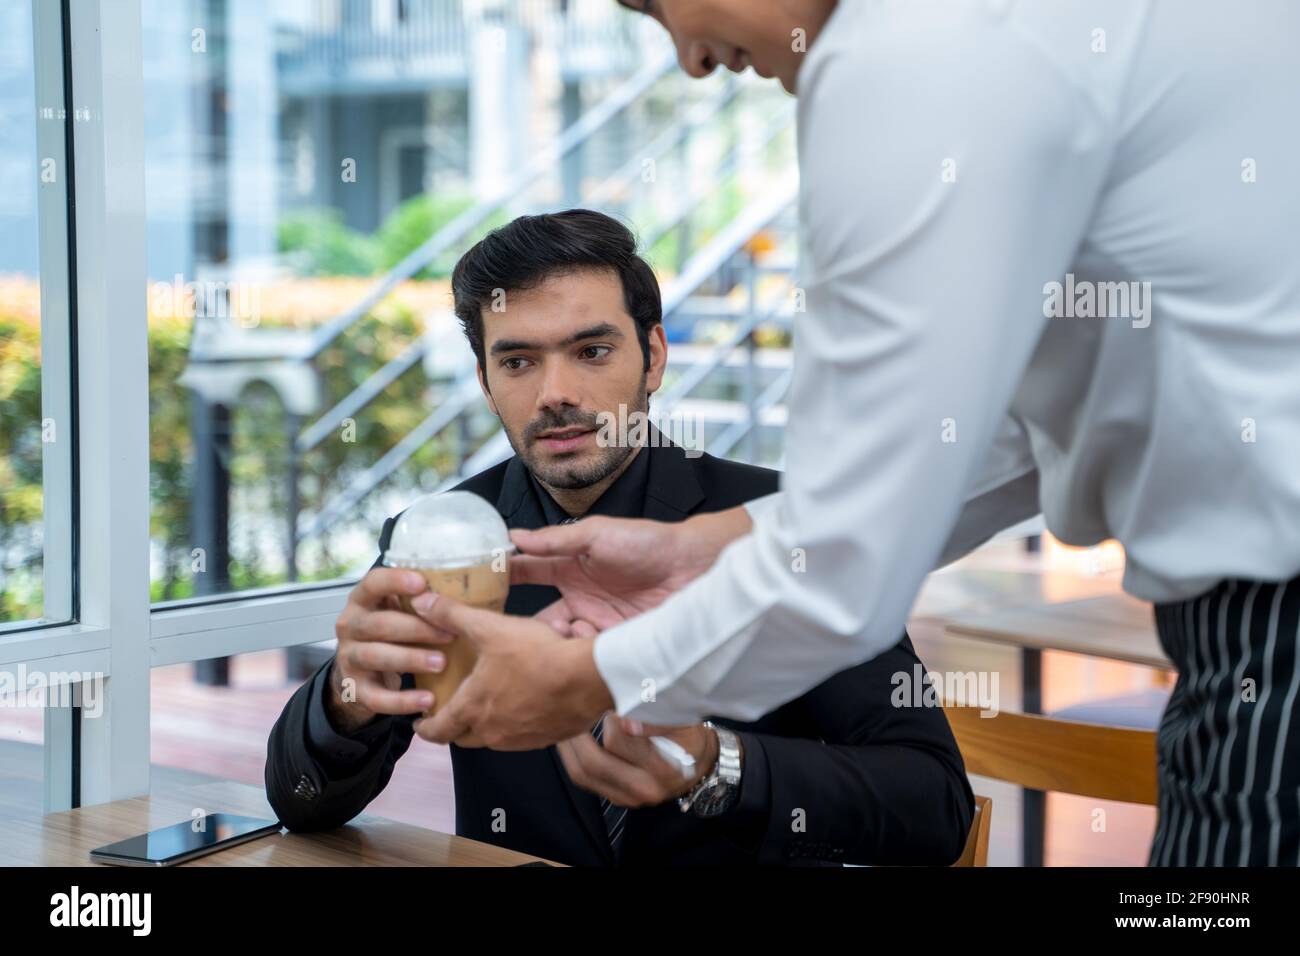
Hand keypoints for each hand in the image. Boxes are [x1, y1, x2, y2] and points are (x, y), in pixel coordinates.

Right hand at [328, 567, 449, 731]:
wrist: (360, 671)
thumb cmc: (391, 632)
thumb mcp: (399, 611)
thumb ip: (420, 602)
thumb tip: (464, 596)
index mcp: (362, 600)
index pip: (373, 583)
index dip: (395, 581)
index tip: (422, 583)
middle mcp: (350, 626)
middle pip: (380, 624)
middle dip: (417, 629)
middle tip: (450, 634)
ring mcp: (349, 657)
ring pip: (376, 656)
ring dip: (411, 659)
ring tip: (441, 663)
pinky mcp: (354, 689)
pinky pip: (377, 697)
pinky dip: (403, 701)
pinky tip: (428, 701)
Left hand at [410, 592, 614, 749]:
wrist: (587, 678)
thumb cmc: (537, 655)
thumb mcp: (490, 628)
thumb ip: (453, 616)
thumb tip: (421, 603)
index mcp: (473, 708)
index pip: (438, 731)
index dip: (425, 728)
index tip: (421, 723)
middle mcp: (493, 731)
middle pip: (463, 738)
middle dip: (454, 727)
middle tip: (452, 710)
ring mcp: (521, 738)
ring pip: (493, 738)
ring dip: (486, 725)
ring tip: (490, 703)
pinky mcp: (545, 738)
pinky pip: (521, 736)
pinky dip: (516, 724)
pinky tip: (525, 703)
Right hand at [508, 506, 752, 634]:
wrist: (693, 569)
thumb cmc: (647, 543)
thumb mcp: (597, 535)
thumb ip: (555, 541)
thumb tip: (514, 537)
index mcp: (569, 569)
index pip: (526, 574)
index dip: (501, 580)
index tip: (471, 590)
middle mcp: (578, 600)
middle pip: (538, 621)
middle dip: (524, 632)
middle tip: (507, 640)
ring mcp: (595, 625)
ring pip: (561, 644)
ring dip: (556, 646)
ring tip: (562, 641)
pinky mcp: (613, 646)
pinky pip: (588, 658)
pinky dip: (583, 658)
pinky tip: (588, 652)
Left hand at [557, 716, 719, 807]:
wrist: (700, 765)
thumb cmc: (690, 738)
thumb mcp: (684, 721)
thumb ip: (658, 718)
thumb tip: (628, 718)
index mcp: (661, 769)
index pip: (617, 739)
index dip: (604, 716)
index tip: (602, 698)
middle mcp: (644, 789)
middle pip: (593, 763)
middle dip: (577, 733)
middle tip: (572, 707)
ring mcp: (628, 797)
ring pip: (582, 774)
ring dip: (569, 746)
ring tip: (565, 720)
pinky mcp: (616, 797)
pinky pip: (584, 780)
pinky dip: (572, 758)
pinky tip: (570, 739)